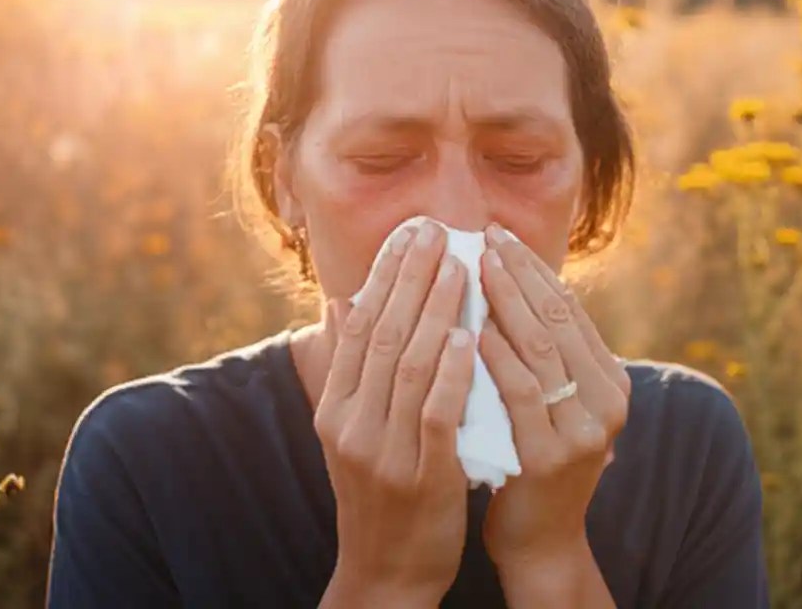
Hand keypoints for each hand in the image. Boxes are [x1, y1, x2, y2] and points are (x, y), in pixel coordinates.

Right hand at [314, 222, 472, 605]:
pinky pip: (436, 413)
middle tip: (437, 230)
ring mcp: (384, 452)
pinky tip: (467, 335)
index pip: (359, 327)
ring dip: (435, 310)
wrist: (386, 571)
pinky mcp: (421, 476)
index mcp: (334, 409)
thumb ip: (349, 369)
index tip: (409, 234)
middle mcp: (351, 425)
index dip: (384, 276)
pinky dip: (450, 371)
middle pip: (382, 335)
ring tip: (459, 266)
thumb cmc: (379, 493)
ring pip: (409, 366)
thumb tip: (341, 303)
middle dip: (411, 278)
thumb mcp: (351, 430)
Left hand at [477, 223, 630, 571]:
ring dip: (506, 301)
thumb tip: (511, 284)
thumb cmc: (533, 461)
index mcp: (609, 381)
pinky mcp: (555, 455)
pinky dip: (497, 355)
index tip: (499, 234)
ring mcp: (586, 429)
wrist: (540, 539)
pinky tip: (471, 328)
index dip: (534, 268)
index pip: (569, 309)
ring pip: (542, 349)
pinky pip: (522, 392)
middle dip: (520, 272)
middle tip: (486, 234)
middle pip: (558, 320)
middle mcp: (608, 400)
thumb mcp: (551, 402)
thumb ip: (542, 354)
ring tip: (476, 264)